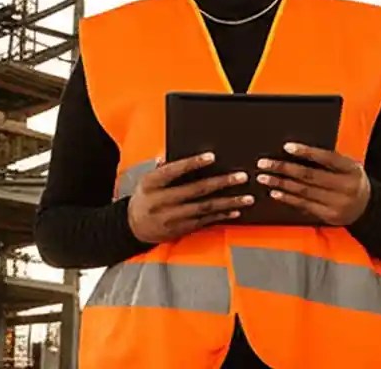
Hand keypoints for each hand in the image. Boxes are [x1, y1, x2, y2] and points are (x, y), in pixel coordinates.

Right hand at [127, 152, 253, 243]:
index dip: (193, 163)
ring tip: (247, 197)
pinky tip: (235, 210)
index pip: (174, 171)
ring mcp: (172, 217)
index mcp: (151, 183)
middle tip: (241, 177)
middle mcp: (162, 201)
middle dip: (221, 183)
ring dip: (228, 202)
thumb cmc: (144, 197)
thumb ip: (163, 166)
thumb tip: (172, 151)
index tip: (212, 156)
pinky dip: (222, 215)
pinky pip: (205, 221)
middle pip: (196, 190)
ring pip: (205, 208)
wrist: (133, 227)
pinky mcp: (181, 229)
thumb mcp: (147, 179)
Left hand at [256, 143, 370, 225]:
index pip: (327, 157)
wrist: (366, 207)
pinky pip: (304, 205)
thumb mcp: (348, 166)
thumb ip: (328, 160)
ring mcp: (337, 203)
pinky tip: (275, 192)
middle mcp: (346, 186)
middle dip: (284, 168)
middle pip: (310, 175)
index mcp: (351, 169)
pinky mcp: (329, 216)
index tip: (286, 147)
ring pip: (304, 191)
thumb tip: (296, 151)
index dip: (306, 152)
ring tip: (264, 177)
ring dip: (281, 184)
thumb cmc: (351, 180)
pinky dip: (287, 198)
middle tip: (264, 163)